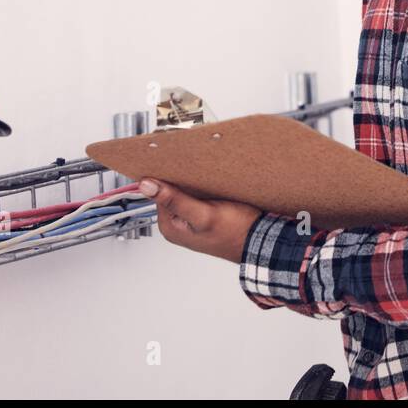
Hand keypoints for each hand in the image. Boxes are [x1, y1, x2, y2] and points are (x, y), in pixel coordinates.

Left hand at [138, 178, 261, 263]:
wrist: (260, 241)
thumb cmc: (236, 233)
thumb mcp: (203, 214)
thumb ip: (175, 200)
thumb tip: (146, 186)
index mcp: (170, 226)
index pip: (158, 192)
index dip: (167, 176)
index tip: (176, 165)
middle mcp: (177, 224)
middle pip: (171, 191)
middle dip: (181, 179)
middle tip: (195, 171)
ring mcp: (191, 221)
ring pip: (185, 192)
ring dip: (193, 182)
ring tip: (206, 179)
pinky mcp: (204, 216)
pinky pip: (197, 196)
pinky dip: (203, 188)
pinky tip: (212, 185)